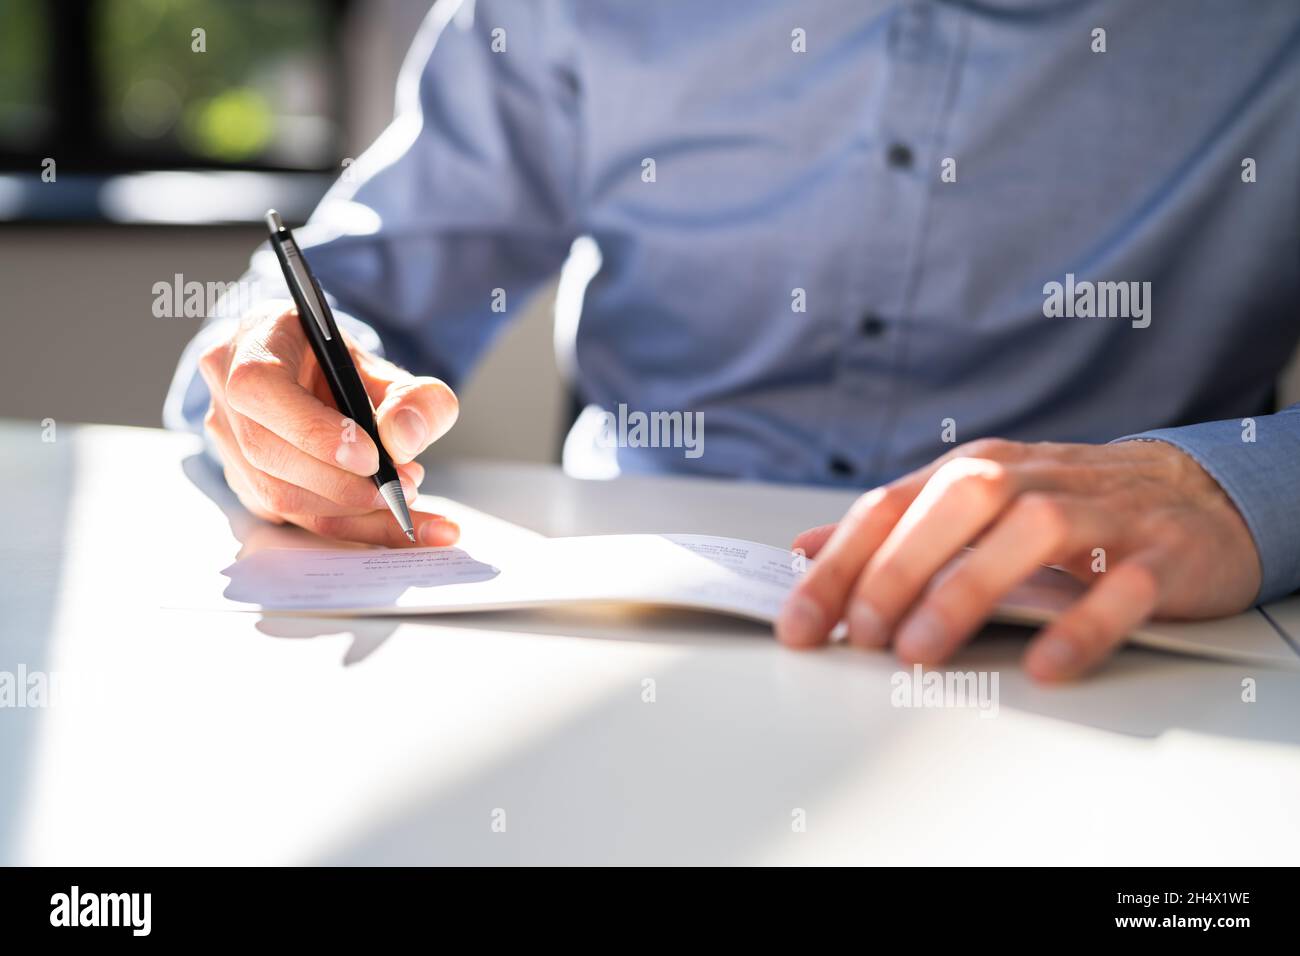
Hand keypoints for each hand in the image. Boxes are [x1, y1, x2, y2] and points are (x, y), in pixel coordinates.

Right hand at [198, 299, 460, 546]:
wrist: (324, 383)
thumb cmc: (350, 372)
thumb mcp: (395, 373)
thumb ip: (416, 400)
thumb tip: (403, 440)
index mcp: (256, 340)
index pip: (261, 387)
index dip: (312, 430)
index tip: (371, 457)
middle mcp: (225, 388)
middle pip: (266, 451)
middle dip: (342, 484)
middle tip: (404, 488)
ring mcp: (225, 438)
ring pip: (275, 493)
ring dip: (348, 509)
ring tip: (403, 498)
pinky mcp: (240, 479)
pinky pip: (287, 516)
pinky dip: (345, 525)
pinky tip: (389, 521)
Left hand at [778, 439, 1260, 680]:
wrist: (1198, 495)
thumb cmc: (1067, 507)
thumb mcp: (972, 508)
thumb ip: (893, 529)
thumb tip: (806, 552)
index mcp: (978, 470)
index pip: (892, 506)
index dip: (839, 565)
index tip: (800, 624)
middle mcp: (1033, 479)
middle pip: (955, 505)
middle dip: (894, 571)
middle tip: (859, 636)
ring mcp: (1103, 512)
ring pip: (1030, 532)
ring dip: (967, 590)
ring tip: (921, 652)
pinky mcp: (1163, 555)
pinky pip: (1124, 587)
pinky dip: (1083, 625)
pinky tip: (1044, 664)